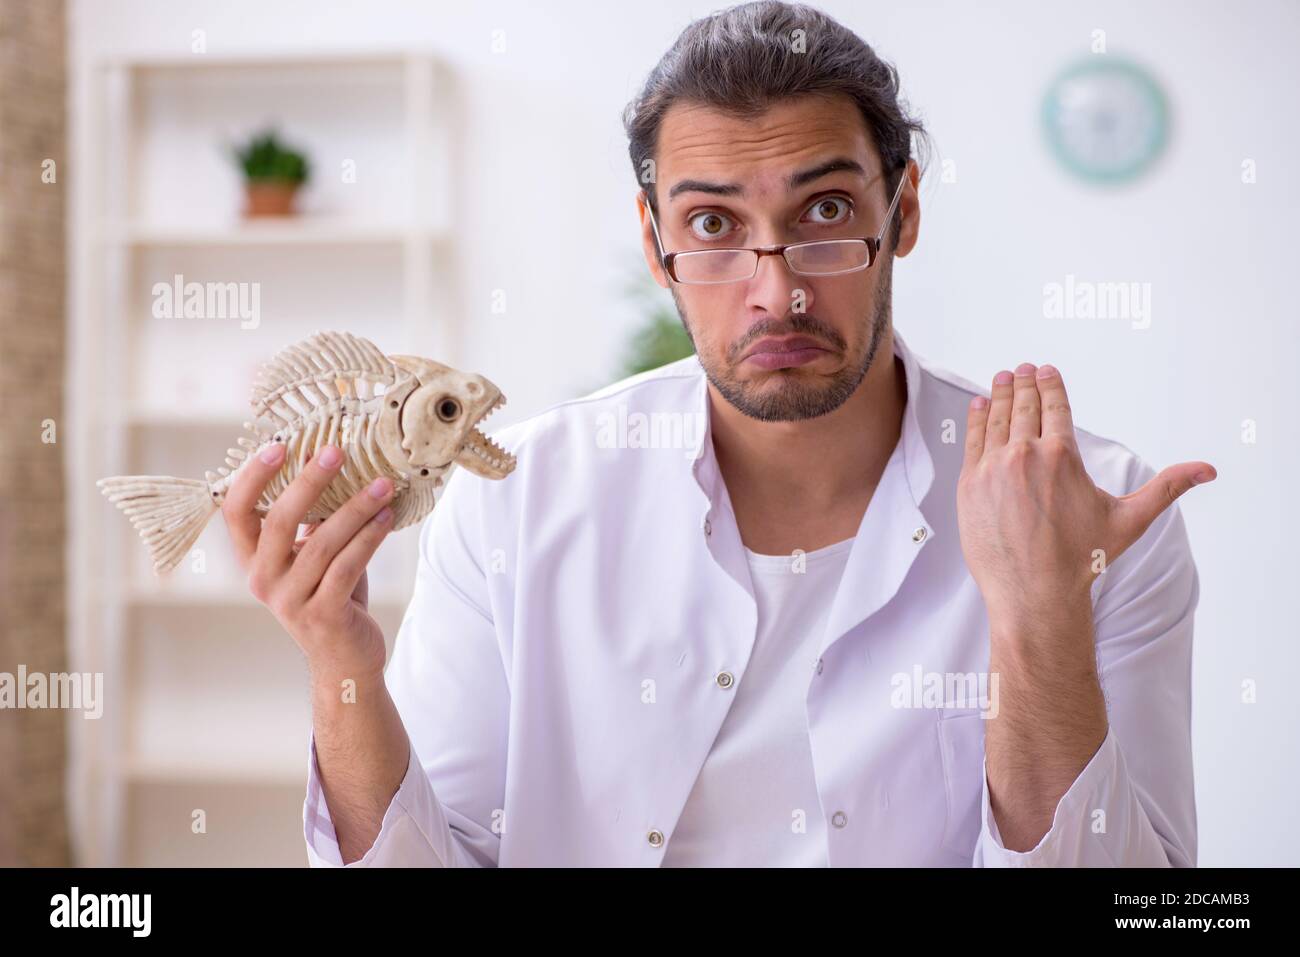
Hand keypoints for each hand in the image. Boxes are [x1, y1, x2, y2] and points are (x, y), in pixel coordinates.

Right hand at [221, 442, 396, 679]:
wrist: (345, 658)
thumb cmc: (332, 595)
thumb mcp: (316, 553)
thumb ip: (315, 517)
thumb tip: (325, 459)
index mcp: (254, 560)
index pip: (235, 513)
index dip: (251, 477)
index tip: (278, 444)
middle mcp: (263, 580)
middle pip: (277, 520)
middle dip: (309, 481)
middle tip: (336, 451)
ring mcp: (291, 600)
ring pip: (321, 543)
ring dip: (355, 509)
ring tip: (382, 485)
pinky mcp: (323, 615)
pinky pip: (347, 566)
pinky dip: (369, 537)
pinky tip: (387, 517)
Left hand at [957, 362, 1215, 624]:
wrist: (1034, 592)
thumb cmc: (1083, 559)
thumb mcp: (1129, 519)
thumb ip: (1166, 488)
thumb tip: (1208, 470)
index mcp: (1062, 456)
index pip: (1055, 407)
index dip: (1051, 385)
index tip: (1047, 369)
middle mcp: (1024, 456)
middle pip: (1024, 408)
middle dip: (1025, 384)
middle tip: (1024, 368)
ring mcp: (992, 469)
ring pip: (996, 420)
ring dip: (1001, 395)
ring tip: (1004, 379)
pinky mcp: (969, 485)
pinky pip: (973, 442)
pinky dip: (976, 420)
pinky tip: (979, 406)